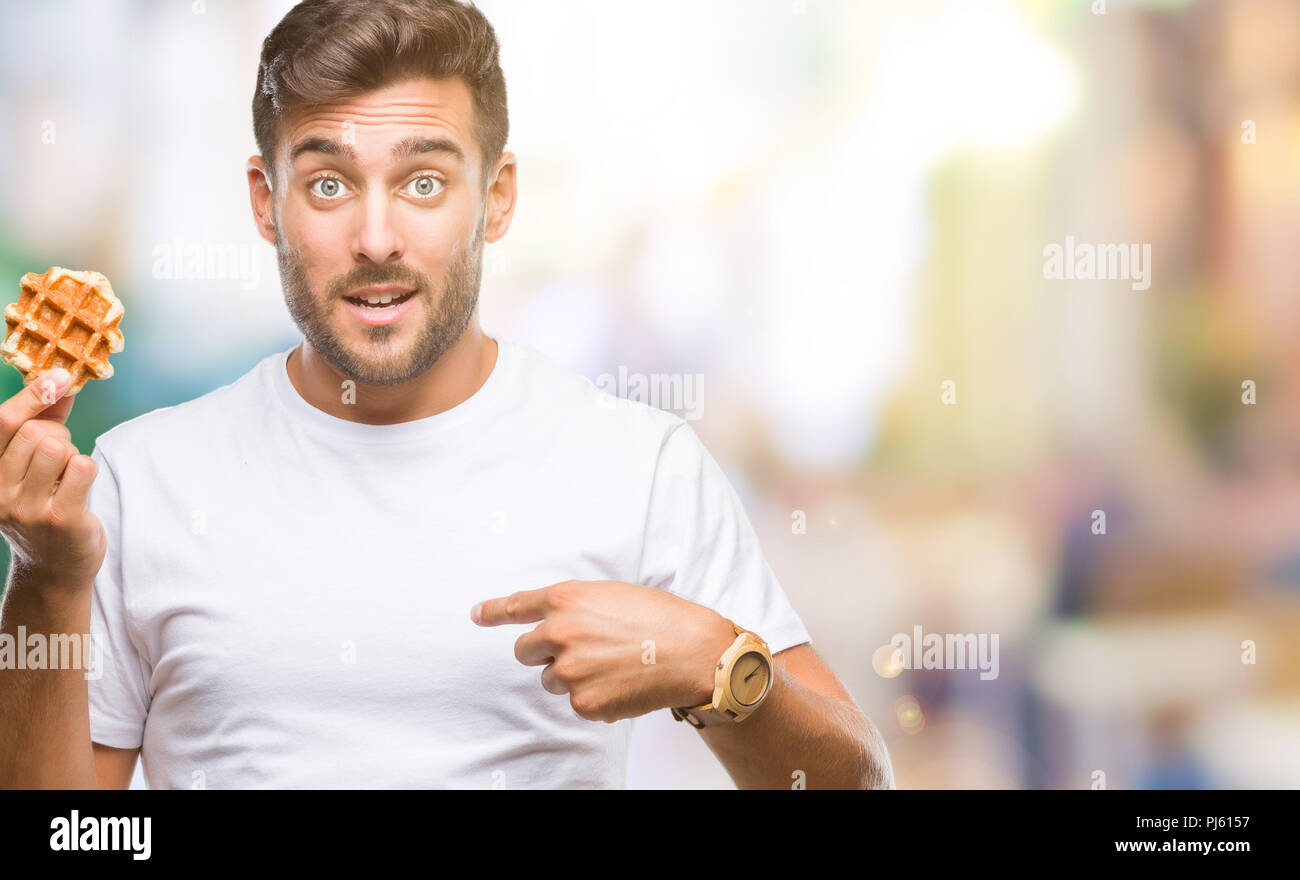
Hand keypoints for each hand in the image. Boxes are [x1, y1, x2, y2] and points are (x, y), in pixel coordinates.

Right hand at [0, 369, 104, 591]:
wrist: (54, 569)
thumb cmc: (45, 509)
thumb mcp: (31, 469)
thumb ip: (44, 423)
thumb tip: (60, 381)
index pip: (1, 424)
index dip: (30, 397)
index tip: (59, 377)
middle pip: (35, 433)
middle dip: (57, 436)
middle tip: (59, 462)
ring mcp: (26, 508)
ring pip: (58, 447)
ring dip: (72, 455)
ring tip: (66, 478)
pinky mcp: (60, 518)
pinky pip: (82, 468)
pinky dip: (87, 470)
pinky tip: (78, 490)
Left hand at [471, 579, 735, 722]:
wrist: (693, 652)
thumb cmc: (660, 617)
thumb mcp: (612, 594)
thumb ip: (575, 606)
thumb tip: (553, 622)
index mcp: (566, 599)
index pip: (517, 606)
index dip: (493, 611)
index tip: (477, 615)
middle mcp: (559, 633)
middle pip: (525, 651)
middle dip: (545, 653)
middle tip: (582, 650)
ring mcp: (569, 670)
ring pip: (550, 680)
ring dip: (572, 676)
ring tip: (612, 665)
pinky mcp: (583, 702)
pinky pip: (575, 702)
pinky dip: (593, 697)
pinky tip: (621, 683)